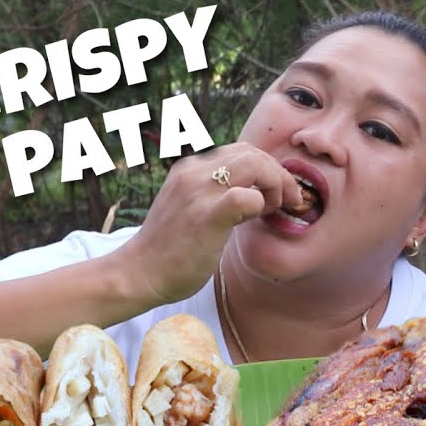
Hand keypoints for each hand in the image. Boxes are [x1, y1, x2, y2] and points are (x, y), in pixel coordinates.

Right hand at [113, 143, 303, 304]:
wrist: (138, 274)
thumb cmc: (171, 249)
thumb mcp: (194, 208)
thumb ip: (220, 195)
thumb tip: (259, 193)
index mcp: (191, 168)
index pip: (243, 150)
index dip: (268, 169)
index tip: (277, 194)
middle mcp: (193, 172)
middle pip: (253, 153)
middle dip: (279, 176)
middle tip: (287, 203)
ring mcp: (198, 192)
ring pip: (254, 165)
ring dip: (276, 186)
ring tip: (272, 211)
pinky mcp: (205, 216)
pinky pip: (244, 198)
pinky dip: (260, 205)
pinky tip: (254, 221)